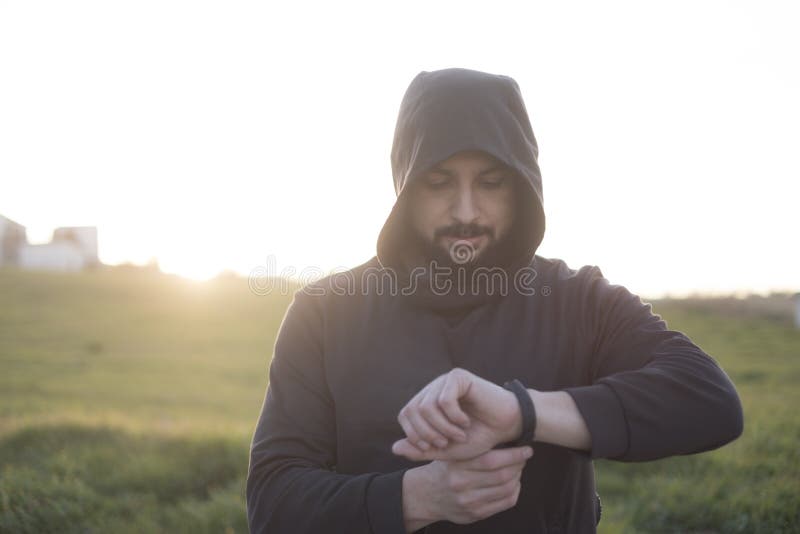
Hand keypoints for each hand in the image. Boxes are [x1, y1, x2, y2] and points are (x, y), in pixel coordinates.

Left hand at [392, 368, 522, 461]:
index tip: (433, 448)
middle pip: (412, 410)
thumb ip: (422, 450)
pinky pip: (444, 400)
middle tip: (446, 443)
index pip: (405, 415)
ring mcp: (444, 381)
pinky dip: (454, 417)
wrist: (507, 426)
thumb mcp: (447, 449)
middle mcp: (432, 389)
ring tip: (459, 435)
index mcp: (426, 402)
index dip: (414, 434)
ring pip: (427, 406)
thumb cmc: (478, 437)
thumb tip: (393, 448)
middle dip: (427, 433)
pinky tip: (466, 422)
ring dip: (443, 427)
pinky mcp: (458, 377)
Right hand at [402, 446, 532, 530]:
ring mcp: (469, 502)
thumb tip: (505, 434)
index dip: (514, 455)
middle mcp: (462, 484)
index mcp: (457, 465)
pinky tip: (513, 483)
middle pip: (502, 476)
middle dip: (519, 465)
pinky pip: (505, 503)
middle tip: (524, 457)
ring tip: (518, 468)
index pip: (492, 460)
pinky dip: (515, 491)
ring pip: (506, 489)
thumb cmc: (445, 468)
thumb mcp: (452, 453)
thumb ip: (473, 447)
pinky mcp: (475, 514)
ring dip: (518, 477)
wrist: (427, 495)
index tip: (526, 449)